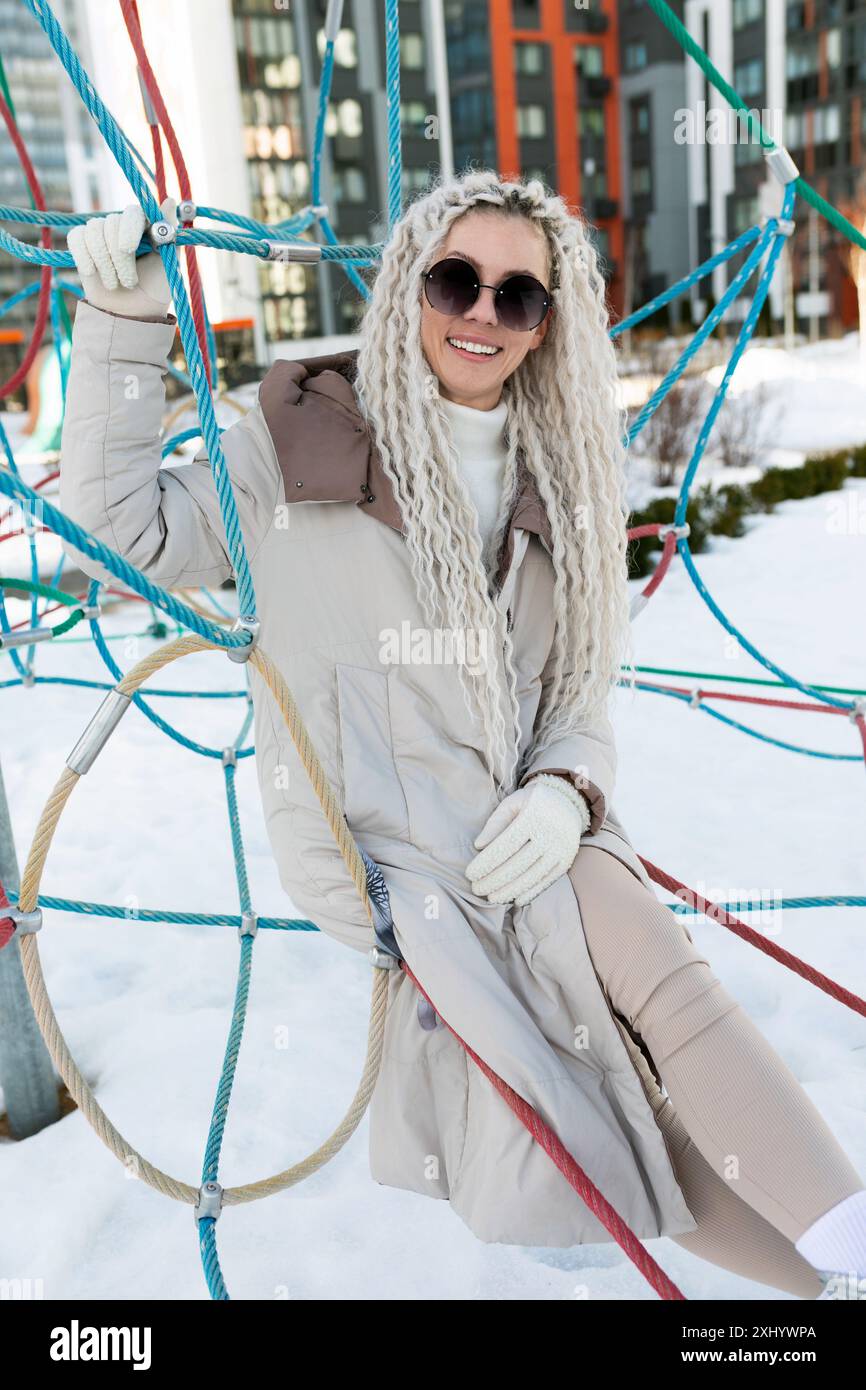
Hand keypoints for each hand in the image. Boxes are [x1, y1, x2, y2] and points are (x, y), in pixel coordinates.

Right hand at [67, 198, 174, 318]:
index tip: (128, 249)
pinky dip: (83, 256)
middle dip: (118, 257)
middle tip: (129, 283)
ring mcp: (101, 233)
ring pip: (93, 231)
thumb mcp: (169, 263)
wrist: (132, 313)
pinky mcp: (83, 244)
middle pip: (110, 224)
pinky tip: (92, 272)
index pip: (132, 213)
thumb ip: (168, 232)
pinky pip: (76, 237)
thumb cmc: (155, 289)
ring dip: (103, 261)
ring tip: (114, 284)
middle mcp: (121, 225)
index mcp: (144, 226)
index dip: (128, 229)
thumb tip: (171, 200)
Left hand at [464, 774, 589, 906]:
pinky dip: (531, 892)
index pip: (504, 846)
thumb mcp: (511, 804)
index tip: (470, 874)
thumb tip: (478, 846)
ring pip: (532, 876)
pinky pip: (548, 880)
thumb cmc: (532, 802)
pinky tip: (516, 900)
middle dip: (494, 880)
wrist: (568, 800)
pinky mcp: (567, 859)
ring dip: (510, 891)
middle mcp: (549, 833)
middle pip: (517, 864)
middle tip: (477, 889)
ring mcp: (560, 848)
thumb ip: (494, 824)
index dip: (486, 863)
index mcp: (532, 817)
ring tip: (492, 898)